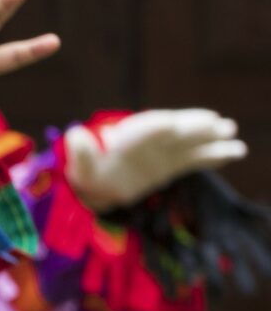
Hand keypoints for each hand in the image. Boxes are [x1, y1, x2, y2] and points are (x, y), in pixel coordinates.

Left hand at [66, 109, 246, 211]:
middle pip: (173, 132)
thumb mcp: (80, 166)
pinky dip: (213, 156)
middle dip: (192, 127)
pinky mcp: (171, 167)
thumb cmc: (87, 175)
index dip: (155, 127)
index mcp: (124, 140)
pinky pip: (194, 160)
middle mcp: (146, 144)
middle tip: (217, 123)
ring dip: (210, 140)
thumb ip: (81, 152)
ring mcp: (162, 155)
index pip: (142, 130)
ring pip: (189, 144)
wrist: (94, 186)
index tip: (171, 124)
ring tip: (233, 135)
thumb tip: (77, 135)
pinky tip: (233, 152)